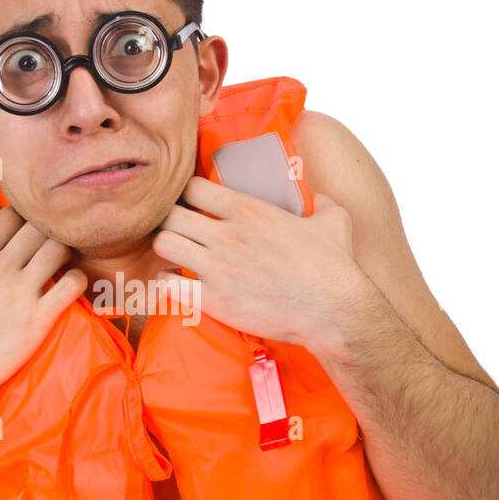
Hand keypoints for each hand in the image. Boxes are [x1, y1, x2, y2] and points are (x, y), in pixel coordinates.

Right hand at [0, 206, 87, 415]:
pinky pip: (73, 284)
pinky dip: (78, 280)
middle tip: (51, 245)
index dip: (23, 217)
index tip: (27, 228)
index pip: (9, 215)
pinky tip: (72, 287)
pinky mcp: (39, 318)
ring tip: (64, 264)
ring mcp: (20, 292)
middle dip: (48, 231)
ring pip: (58, 249)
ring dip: (65, 252)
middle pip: (38, 227)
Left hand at [153, 177, 363, 350]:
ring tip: (177, 256)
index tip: (195, 206)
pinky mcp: (213, 300)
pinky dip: (167, 282)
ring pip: (164, 244)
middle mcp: (226, 235)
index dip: (189, 195)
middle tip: (181, 232)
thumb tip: (319, 196)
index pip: (192, 187)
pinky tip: (179, 284)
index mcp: (248, 210)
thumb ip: (321, 202)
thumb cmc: (334, 267)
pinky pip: (167, 284)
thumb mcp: (334, 221)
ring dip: (167, 249)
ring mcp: (217, 268)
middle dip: (171, 221)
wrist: (333, 312)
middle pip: (170, 214)